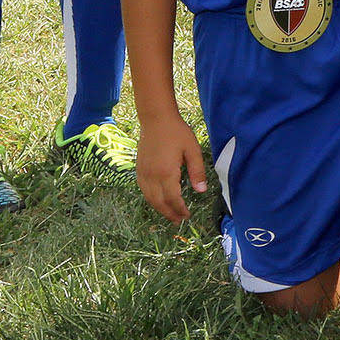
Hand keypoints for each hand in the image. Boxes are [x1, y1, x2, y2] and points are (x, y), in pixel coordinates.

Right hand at [136, 109, 205, 225]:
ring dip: (159, 209)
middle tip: (179, 220)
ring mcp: (143, 173)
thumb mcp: (193, 150)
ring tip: (170, 214)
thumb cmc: (177, 133)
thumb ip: (197, 171)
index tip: (187, 215)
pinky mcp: (138, 169)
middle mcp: (152, 176)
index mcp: (166, 173)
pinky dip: (151, 199)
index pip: (172, 199)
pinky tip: (158, 200)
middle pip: (159, 203)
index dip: (180, 209)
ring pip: (149, 198)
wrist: (156, 119)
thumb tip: (201, 191)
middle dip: (169, 213)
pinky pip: (144, 190)